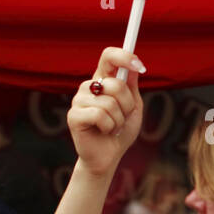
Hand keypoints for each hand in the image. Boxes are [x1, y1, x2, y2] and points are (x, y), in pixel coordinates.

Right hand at [67, 47, 144, 179]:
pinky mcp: (73, 116)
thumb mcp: (133, 107)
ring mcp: (79, 100)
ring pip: (110, 103)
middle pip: (116, 84)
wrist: (108, 157)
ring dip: (118, 120)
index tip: (140, 65)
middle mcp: (89, 86)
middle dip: (127, 105)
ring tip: (112, 127)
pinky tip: (103, 132)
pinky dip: (108, 127)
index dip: (124, 56)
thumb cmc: (120, 131)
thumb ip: (132, 87)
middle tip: (122, 117)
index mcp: (103, 80)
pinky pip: (99, 115)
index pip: (108, 57)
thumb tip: (133, 66)